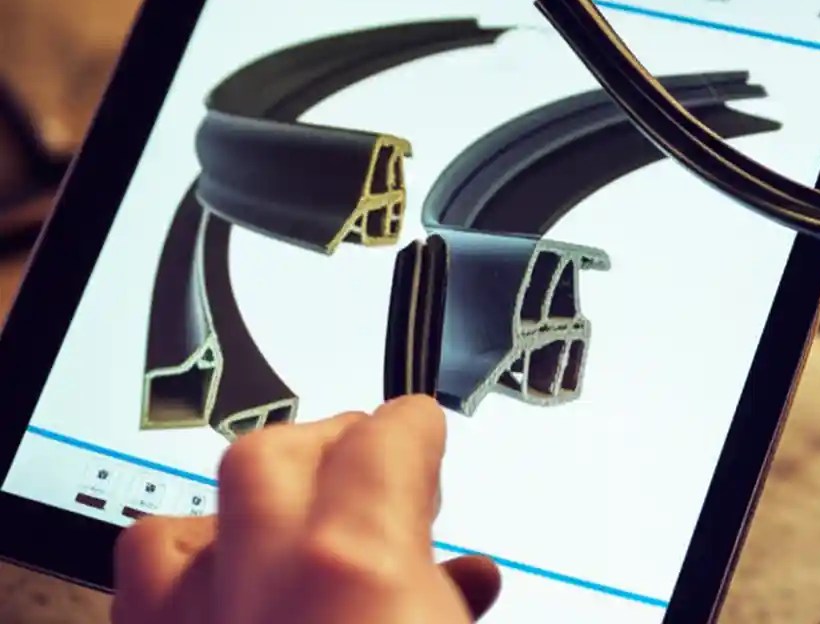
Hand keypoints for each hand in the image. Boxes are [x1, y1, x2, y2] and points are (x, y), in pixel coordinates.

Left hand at [111, 396, 500, 623]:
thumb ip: (459, 597)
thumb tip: (467, 581)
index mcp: (355, 568)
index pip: (384, 437)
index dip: (413, 426)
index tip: (422, 429)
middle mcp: (255, 588)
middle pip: (270, 457)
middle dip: (325, 448)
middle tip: (370, 470)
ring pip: (173, 532)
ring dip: (235, 520)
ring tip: (289, 532)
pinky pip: (143, 602)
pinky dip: (187, 589)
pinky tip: (230, 602)